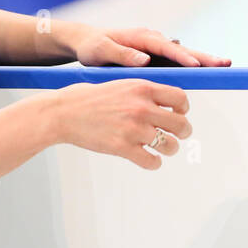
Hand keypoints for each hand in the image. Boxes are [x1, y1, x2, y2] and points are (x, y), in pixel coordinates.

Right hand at [52, 79, 191, 169]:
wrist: (64, 112)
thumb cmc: (90, 98)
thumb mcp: (121, 84)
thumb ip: (143, 92)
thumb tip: (165, 103)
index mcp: (142, 88)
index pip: (180, 98)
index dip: (183, 109)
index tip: (179, 114)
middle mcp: (142, 107)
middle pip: (181, 124)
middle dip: (183, 132)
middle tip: (178, 136)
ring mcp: (133, 129)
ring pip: (170, 145)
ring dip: (170, 149)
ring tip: (163, 149)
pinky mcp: (123, 147)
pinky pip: (152, 161)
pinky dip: (154, 163)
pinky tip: (150, 159)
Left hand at [73, 26, 230, 67]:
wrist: (86, 42)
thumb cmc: (92, 46)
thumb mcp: (101, 51)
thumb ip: (121, 54)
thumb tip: (144, 59)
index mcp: (141, 37)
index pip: (166, 48)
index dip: (182, 57)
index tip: (196, 66)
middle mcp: (152, 40)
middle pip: (182, 49)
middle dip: (204, 56)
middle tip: (225, 63)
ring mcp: (155, 49)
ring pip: (183, 55)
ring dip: (203, 61)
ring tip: (224, 66)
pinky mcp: (155, 57)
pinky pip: (176, 62)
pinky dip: (192, 66)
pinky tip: (205, 73)